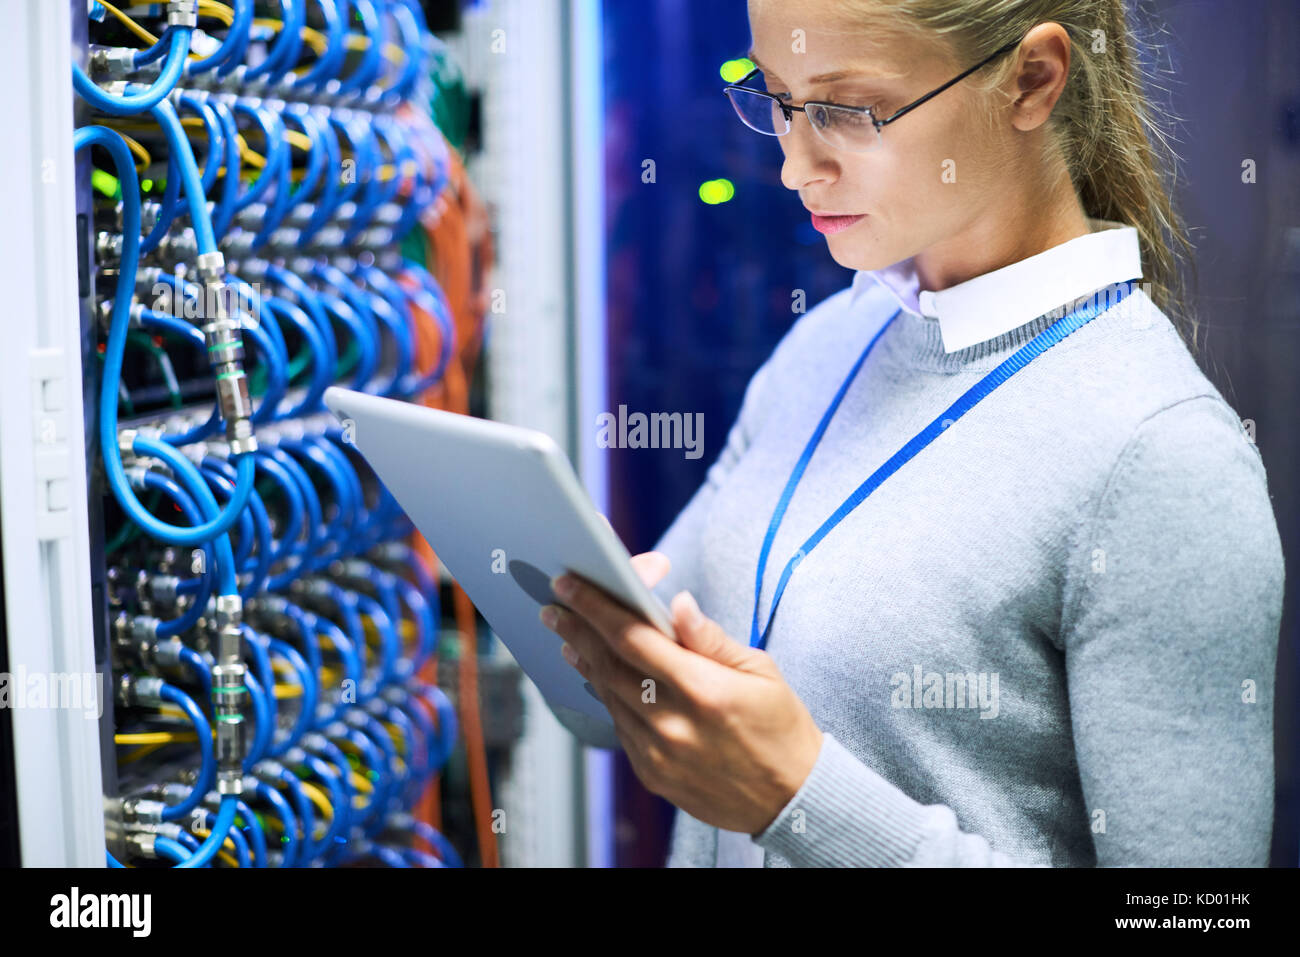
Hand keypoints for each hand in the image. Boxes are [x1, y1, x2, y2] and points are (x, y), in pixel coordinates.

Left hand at [539, 555, 823, 835]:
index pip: (633, 638)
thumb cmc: (780, 727)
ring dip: (584, 662)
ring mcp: (658, 754)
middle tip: (554, 606)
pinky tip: (600, 677)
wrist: (791, 798)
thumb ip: (710, 638)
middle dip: (576, 630)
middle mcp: (673, 723)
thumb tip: (678, 603)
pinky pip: (619, 727)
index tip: (571, 585)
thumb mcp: (759, 670)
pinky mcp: (652, 775)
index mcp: (703, 689)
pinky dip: (607, 696)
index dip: (595, 607)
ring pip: (608, 696)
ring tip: (570, 637)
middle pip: (607, 665)